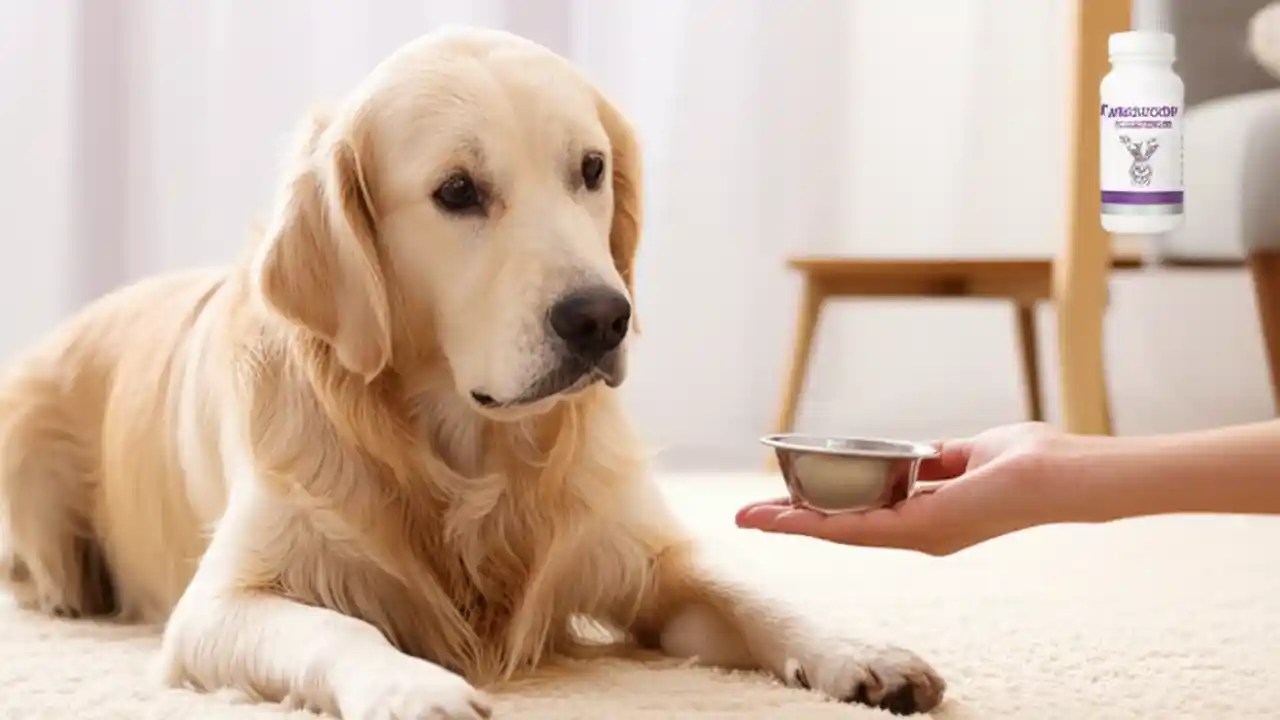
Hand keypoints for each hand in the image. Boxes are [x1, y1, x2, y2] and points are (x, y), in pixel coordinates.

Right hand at [737, 423, 1073, 554]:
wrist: (1059, 474)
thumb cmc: (1029, 461)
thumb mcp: (968, 452)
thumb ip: (937, 459)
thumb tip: (918, 452)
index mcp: (928, 515)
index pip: (860, 515)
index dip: (819, 510)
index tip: (782, 503)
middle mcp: (918, 533)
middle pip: (840, 526)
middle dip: (792, 521)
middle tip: (747, 518)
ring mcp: (917, 535)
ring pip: (838, 530)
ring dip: (791, 524)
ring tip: (749, 519)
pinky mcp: (919, 530)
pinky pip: (855, 528)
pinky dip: (816, 524)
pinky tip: (785, 519)